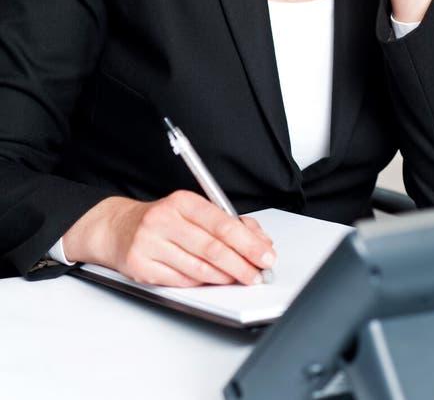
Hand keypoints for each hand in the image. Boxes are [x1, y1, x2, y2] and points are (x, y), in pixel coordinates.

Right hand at [62, 192, 275, 287]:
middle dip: (242, 264)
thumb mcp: (193, 211)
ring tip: (241, 278)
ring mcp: (150, 244)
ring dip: (225, 276)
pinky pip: (181, 280)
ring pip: (198, 268)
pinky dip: (202, 282)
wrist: (118, 228)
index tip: (266, 255)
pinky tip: (213, 280)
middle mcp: (164, 220)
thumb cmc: (162, 219)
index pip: (222, 224)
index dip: (249, 243)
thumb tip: (259, 240)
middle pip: (213, 248)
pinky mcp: (141, 266)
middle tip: (258, 274)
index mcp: (182, 201)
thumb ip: (227, 222)